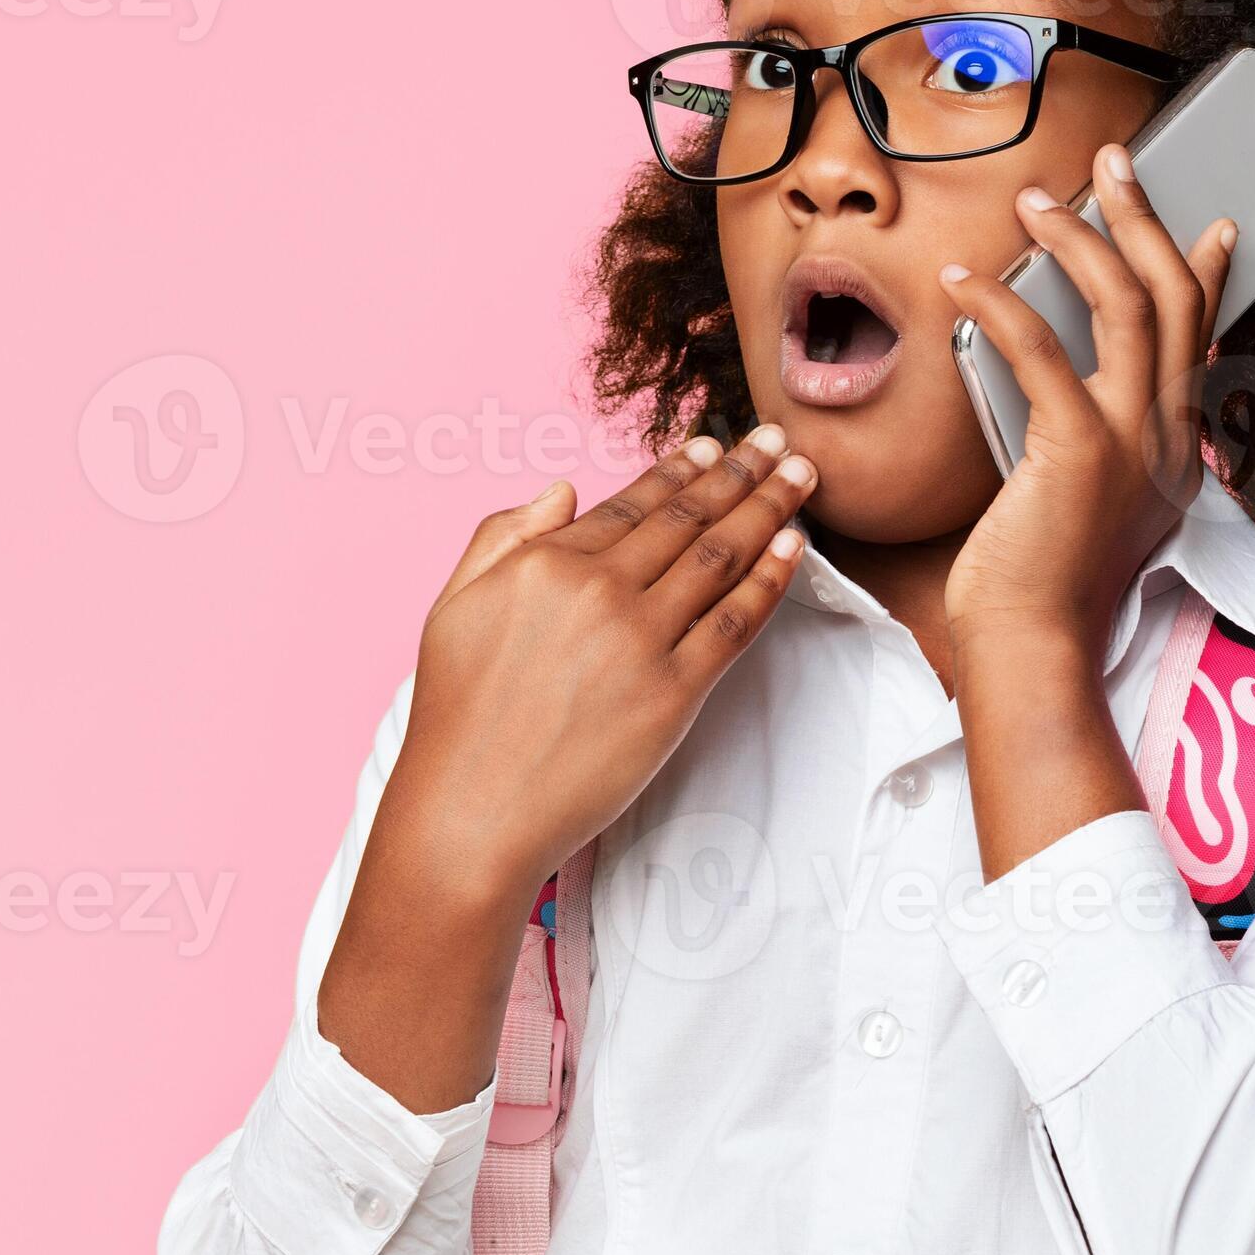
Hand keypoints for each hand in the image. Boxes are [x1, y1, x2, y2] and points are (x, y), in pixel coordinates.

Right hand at [381, 425, 816, 907]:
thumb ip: (502, 536)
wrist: (471, 813)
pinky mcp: (673, 694)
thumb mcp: (453, 607)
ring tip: (800, 475)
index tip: (715, 445)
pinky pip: (735, 623)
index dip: (680, 469)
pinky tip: (792, 546)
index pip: (631, 502)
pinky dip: (770, 580)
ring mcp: (639, 640)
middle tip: (777, 441)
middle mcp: (597, 589)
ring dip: (768, 509)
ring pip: (720, 558)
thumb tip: (564, 489)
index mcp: (544, 563)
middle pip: (687, 518)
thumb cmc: (457, 719)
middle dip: (740, 472)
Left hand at [935, 143, 1234, 664]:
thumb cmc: (1040, 580)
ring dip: (1076, 237)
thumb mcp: (1085, 496)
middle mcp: (1169, 435)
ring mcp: (1132, 440)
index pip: (1203, 335)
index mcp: (1177, 447)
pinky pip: (1040, 349)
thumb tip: (1064, 374)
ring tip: (1034, 199)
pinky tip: (963, 279)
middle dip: (1143, 214)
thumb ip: (1091, 433)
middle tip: (1111, 161)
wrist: (1033, 647)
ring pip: (1124, 303)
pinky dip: (1000, 303)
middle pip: (1173, 294)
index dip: (1209, 269)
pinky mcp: (1077, 449)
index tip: (1214, 222)